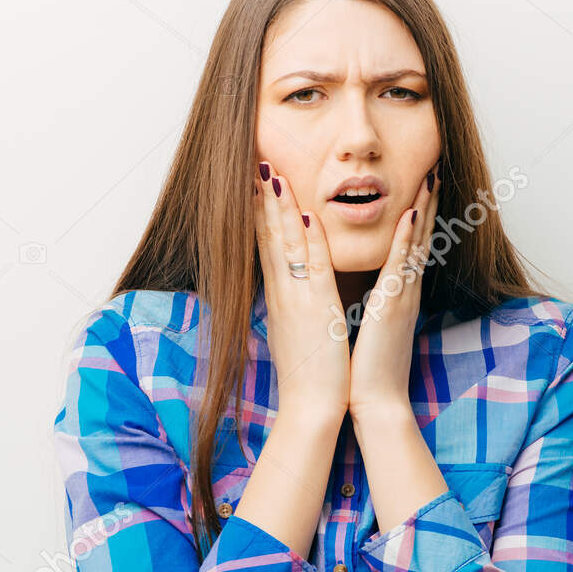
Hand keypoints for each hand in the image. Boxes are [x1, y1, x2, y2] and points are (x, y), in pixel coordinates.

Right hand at [254, 161, 350, 425]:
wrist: (310, 408)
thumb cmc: (307, 375)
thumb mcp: (292, 333)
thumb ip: (290, 307)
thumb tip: (285, 290)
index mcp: (279, 298)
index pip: (265, 245)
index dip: (258, 212)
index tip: (254, 183)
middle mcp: (282, 294)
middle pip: (268, 237)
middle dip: (261, 198)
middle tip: (255, 163)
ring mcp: (298, 300)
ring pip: (287, 244)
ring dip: (280, 207)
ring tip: (271, 174)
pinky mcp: (318, 310)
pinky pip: (314, 268)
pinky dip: (311, 241)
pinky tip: (307, 215)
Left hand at [347, 164, 438, 419]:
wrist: (375, 402)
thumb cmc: (368, 369)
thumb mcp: (372, 326)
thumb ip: (376, 303)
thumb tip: (372, 289)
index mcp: (398, 294)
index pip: (410, 246)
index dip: (417, 214)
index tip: (419, 185)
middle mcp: (405, 291)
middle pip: (421, 237)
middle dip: (427, 202)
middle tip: (433, 167)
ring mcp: (403, 297)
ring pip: (416, 244)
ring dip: (423, 209)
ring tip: (429, 176)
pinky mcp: (393, 308)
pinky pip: (400, 266)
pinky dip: (406, 240)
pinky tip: (411, 214)